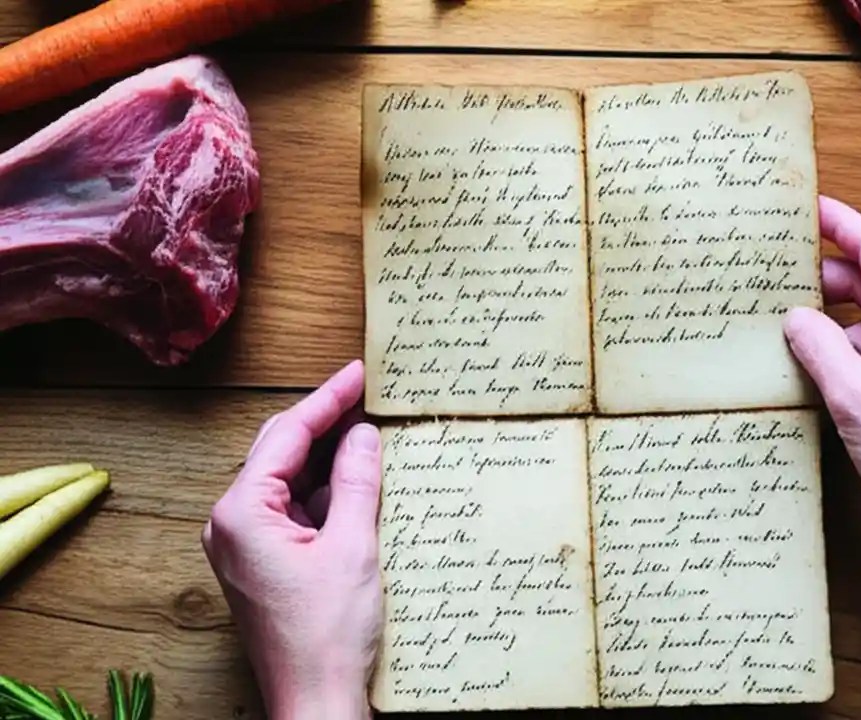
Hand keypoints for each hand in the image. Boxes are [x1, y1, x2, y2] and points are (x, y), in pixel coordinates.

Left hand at [202, 360, 380, 719]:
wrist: (314, 702)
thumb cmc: (325, 636)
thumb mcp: (354, 547)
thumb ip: (358, 482)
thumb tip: (364, 434)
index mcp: (242, 514)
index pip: (287, 436)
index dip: (327, 399)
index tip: (358, 372)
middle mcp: (233, 525)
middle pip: (280, 453)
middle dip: (325, 423)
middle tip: (367, 393)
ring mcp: (246, 546)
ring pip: (290, 482)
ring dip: (330, 460)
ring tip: (373, 433)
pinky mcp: (265, 565)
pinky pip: (296, 512)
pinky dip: (328, 495)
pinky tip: (362, 483)